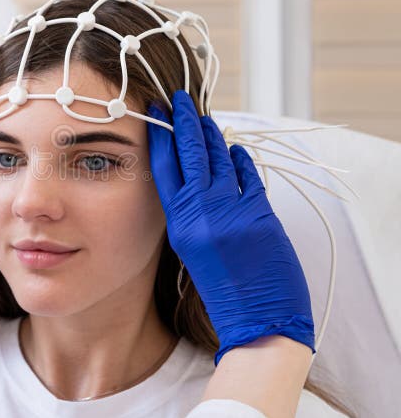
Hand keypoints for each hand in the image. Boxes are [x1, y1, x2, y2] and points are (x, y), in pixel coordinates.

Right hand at [146, 90, 314, 364]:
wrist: (257, 319)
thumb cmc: (224, 291)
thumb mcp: (194, 251)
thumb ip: (193, 215)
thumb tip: (198, 181)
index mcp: (180, 224)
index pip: (163, 169)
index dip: (160, 137)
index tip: (157, 113)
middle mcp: (201, 213)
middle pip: (190, 154)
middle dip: (184, 121)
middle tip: (180, 98)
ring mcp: (231, 211)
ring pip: (219, 158)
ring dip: (212, 134)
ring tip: (204, 116)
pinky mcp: (260, 214)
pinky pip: (247, 175)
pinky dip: (240, 158)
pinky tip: (234, 147)